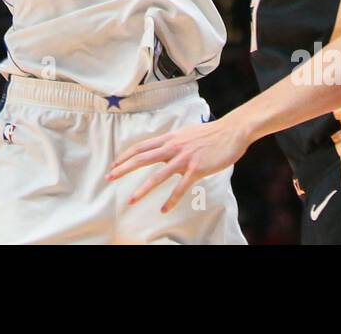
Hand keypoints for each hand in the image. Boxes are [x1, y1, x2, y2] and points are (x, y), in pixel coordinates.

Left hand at [108, 115, 250, 213]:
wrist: (230, 131)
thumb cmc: (210, 134)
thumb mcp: (186, 134)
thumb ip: (172, 143)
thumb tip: (162, 150)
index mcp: (169, 139)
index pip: (141, 147)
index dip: (125, 156)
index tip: (114, 164)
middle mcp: (173, 147)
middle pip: (142, 158)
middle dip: (123, 168)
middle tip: (109, 177)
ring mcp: (184, 158)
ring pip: (158, 175)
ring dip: (143, 189)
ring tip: (131, 200)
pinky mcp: (197, 168)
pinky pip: (180, 187)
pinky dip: (171, 199)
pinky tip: (164, 209)